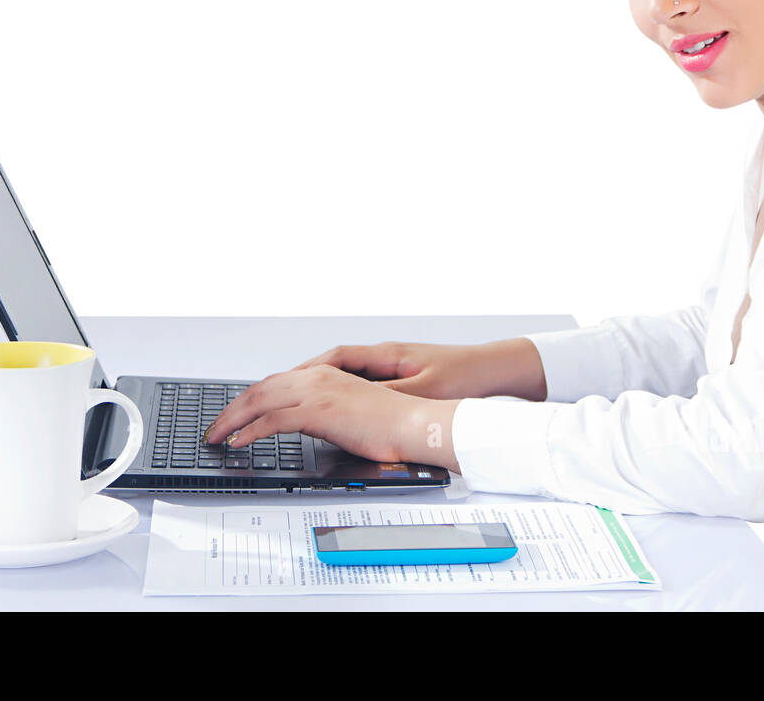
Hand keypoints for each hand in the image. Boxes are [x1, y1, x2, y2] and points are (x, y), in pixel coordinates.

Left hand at [202, 364, 460, 470]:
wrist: (413, 424)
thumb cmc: (389, 422)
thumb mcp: (348, 410)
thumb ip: (320, 412)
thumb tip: (299, 424)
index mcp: (324, 374)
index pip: (274, 383)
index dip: (248, 400)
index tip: (233, 416)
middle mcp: (316, 378)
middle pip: (260, 389)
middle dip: (231, 410)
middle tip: (215, 428)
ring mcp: (316, 393)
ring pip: (259, 401)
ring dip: (232, 420)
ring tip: (217, 437)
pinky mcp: (318, 412)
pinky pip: (272, 421)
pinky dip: (250, 431)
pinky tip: (239, 442)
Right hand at [289, 338, 545, 401]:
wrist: (494, 369)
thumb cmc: (466, 375)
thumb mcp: (425, 389)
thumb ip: (389, 396)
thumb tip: (356, 400)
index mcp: (387, 355)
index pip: (336, 358)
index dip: (305, 371)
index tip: (282, 384)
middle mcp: (385, 357)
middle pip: (331, 364)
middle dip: (299, 378)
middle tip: (269, 395)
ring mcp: (391, 367)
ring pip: (342, 374)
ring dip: (316, 386)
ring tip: (288, 403)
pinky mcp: (400, 378)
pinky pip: (359, 383)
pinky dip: (338, 393)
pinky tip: (328, 408)